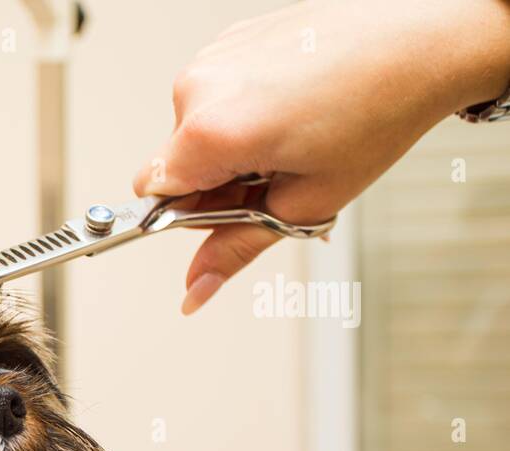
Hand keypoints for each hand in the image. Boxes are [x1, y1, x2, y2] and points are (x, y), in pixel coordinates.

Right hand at [134, 0, 509, 313]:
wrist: (424, 38)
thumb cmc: (379, 110)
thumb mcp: (306, 202)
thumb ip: (234, 250)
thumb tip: (195, 288)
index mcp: (211, 130)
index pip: (150, 194)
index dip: (190, 215)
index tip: (230, 212)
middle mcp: (200, 86)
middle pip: (173, 163)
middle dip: (216, 182)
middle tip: (277, 176)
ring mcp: (214, 56)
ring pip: (195, 130)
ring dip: (231, 146)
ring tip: (293, 136)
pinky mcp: (231, 39)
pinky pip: (216, 95)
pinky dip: (244, 111)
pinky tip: (293, 106)